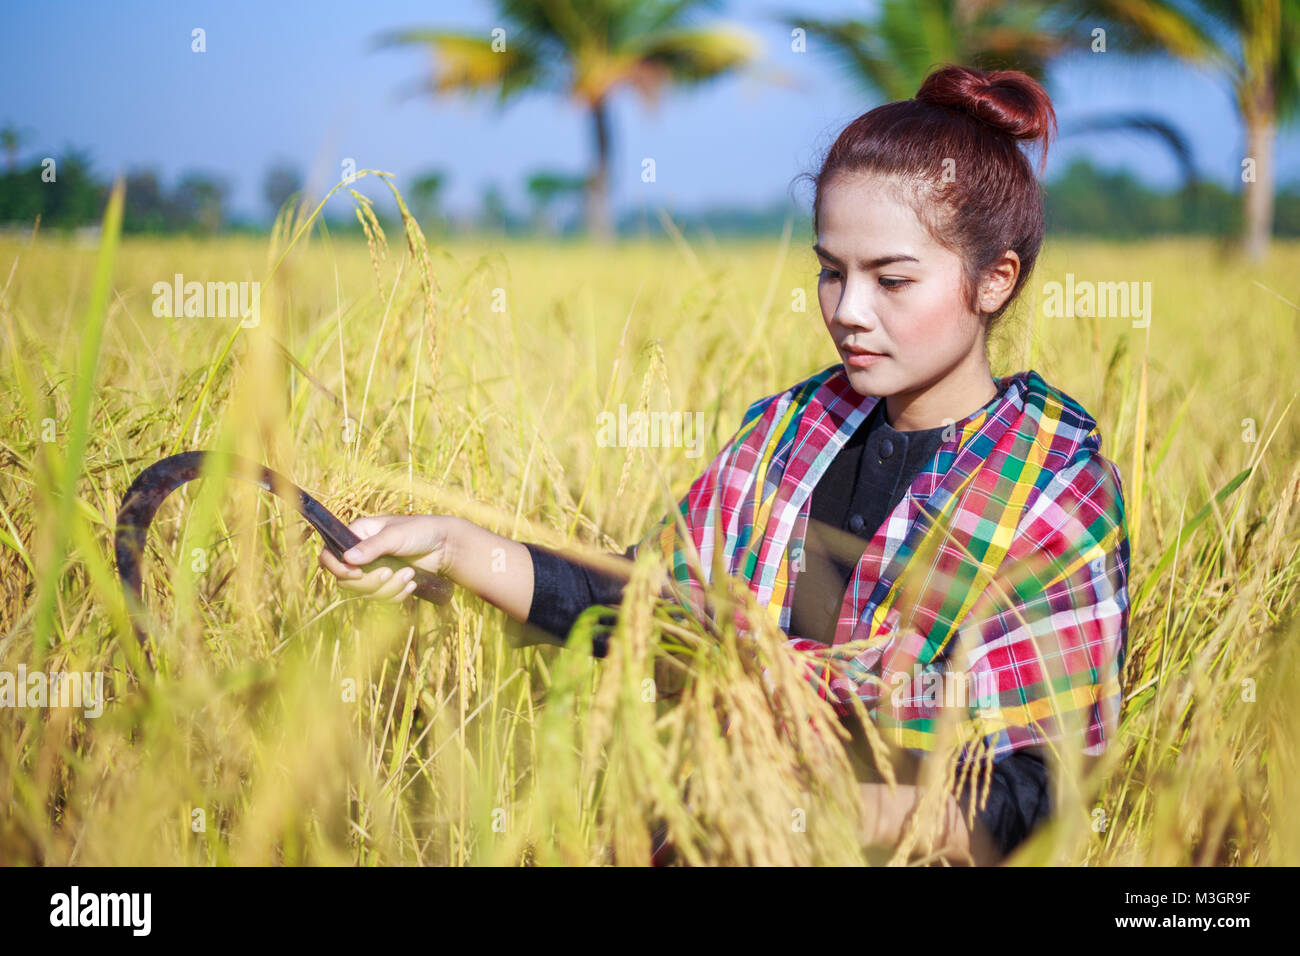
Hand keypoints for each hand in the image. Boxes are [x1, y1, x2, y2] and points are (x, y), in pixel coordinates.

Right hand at [318, 514, 458, 602]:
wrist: (446, 545)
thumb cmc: (420, 531)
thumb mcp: (396, 535)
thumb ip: (372, 547)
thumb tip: (348, 559)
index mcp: (357, 534)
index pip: (330, 555)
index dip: (337, 568)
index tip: (357, 572)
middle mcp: (360, 554)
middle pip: (346, 580)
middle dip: (369, 582)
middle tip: (389, 572)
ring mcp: (373, 570)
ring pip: (365, 593)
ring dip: (388, 588)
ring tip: (409, 574)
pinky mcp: (387, 583)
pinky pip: (382, 598)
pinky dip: (397, 594)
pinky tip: (412, 584)